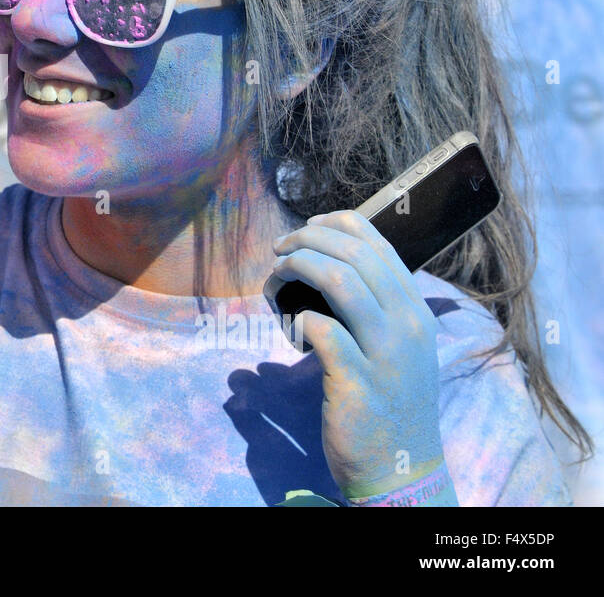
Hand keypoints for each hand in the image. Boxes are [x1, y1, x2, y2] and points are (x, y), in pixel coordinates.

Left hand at [271, 210, 450, 501]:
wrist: (402, 468)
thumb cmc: (389, 400)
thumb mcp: (398, 345)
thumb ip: (375, 307)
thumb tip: (327, 263)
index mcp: (416, 309)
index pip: (377, 243)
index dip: (334, 225)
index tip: (305, 230)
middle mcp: (408, 324)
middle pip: (354, 254)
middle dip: (306, 241)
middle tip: (279, 251)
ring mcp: (386, 353)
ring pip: (340, 280)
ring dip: (297, 268)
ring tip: (276, 277)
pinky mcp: (358, 381)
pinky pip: (323, 330)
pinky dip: (299, 319)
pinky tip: (291, 329)